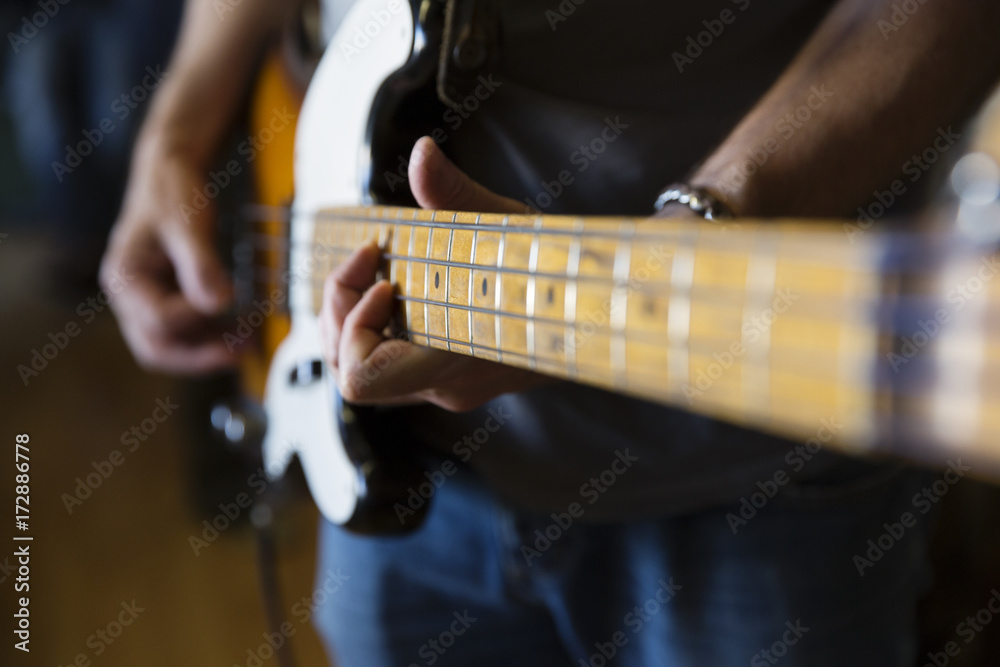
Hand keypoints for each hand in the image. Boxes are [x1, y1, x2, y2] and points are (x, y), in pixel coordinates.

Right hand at [100, 145, 235, 373]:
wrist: (170, 176)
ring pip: (172, 346)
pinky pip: (186, 333)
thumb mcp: (189, 224)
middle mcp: (129, 297)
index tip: (228, 298)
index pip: (158, 319)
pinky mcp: (167, 301)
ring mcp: (146, 302)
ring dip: (208, 352)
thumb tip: (220, 304)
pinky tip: (241, 333)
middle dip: (199, 357)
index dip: (196, 316)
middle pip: (156, 347)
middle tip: (240, 353)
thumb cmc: (172, 194)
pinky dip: (212, 338)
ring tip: (248, 346)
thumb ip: (201, 264)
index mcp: (124, 278)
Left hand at [319, 137, 546, 410]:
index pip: (363, 379)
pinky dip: (372, 323)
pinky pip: (383, 361)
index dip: (352, 326)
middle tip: (368, 263)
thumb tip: (422, 154)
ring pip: (358, 369)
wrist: (592, 310)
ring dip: (351, 317)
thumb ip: (454, 195)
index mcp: (450, 361)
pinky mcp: (443, 374)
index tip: (384, 278)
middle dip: (341, 311)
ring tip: (376, 272)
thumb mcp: (504, 226)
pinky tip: (394, 287)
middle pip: (346, 370)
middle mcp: (441, 384)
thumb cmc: (554, 272)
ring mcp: (442, 384)